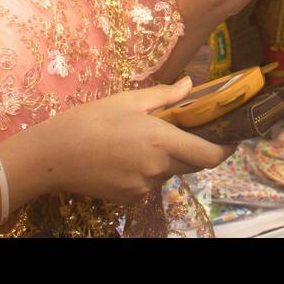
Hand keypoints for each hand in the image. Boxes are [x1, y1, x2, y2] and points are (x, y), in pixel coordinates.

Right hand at [47, 79, 234, 202]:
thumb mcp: (129, 100)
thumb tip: (190, 85)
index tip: (231, 137)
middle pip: (193, 164)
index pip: (209, 155)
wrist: (52, 155)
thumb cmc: (91, 120)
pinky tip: (127, 155)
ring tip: (145, 139)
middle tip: (185, 130)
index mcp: (161, 141)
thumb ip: (165, 95)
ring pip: (170, 172)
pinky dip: (150, 170)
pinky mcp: (130, 198)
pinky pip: (151, 183)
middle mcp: (158, 168)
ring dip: (169, 158)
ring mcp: (143, 187)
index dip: (225, 148)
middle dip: (195, 148)